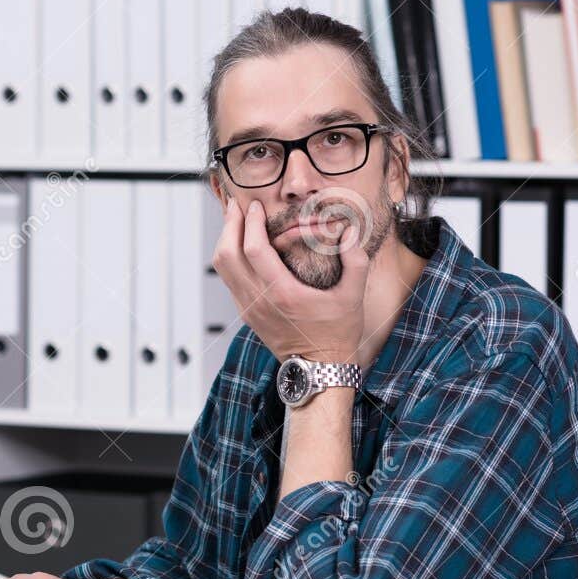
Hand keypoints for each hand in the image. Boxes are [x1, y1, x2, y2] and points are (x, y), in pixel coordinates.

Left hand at [212, 196, 368, 363]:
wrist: (319, 372)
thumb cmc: (338, 335)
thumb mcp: (353, 297)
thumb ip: (355, 260)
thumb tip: (351, 230)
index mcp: (283, 294)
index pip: (253, 249)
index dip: (249, 222)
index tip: (255, 206)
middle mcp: (259, 301)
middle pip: (227, 254)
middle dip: (229, 225)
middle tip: (237, 206)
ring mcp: (249, 309)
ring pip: (222, 267)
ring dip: (226, 240)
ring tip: (235, 222)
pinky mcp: (246, 314)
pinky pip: (229, 280)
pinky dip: (230, 258)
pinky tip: (242, 246)